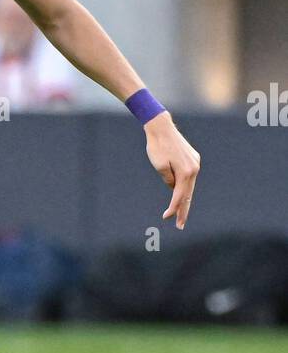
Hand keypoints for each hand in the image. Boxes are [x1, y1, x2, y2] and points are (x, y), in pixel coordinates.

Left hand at [144, 112, 200, 230]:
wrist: (161, 127)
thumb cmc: (157, 146)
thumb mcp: (159, 166)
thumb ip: (168, 180)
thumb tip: (173, 188)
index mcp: (186, 171)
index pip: (179, 195)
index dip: (173, 208)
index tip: (166, 218)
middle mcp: (194, 168)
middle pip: (188, 194)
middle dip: (183, 210)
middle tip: (180, 225)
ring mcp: (195, 163)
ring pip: (190, 186)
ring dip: (185, 199)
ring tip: (181, 214)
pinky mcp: (193, 158)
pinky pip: (189, 177)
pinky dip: (185, 186)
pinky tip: (181, 194)